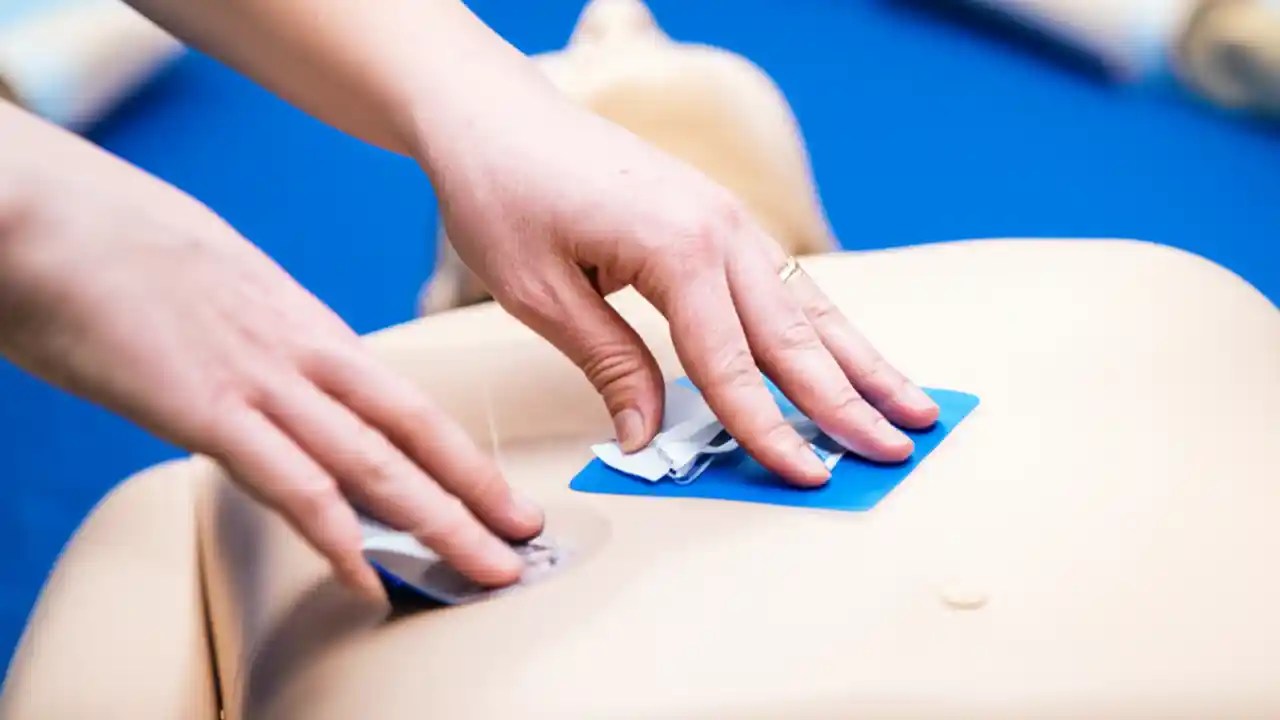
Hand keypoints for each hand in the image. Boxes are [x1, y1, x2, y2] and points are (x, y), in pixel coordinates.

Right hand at [0, 105, 541, 597]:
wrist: (42, 213)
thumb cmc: (114, 241)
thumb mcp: (214, 283)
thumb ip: (256, 334)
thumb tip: (274, 374)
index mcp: (304, 323)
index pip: (404, 399)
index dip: (460, 452)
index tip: (500, 491)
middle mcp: (300, 352)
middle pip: (413, 433)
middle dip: (478, 493)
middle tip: (528, 537)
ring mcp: (259, 381)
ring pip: (374, 464)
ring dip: (439, 523)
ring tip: (487, 568)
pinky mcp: (204, 408)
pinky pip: (290, 485)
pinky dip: (337, 538)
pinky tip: (369, 579)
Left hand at [420, 88, 940, 485]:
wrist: (489, 110)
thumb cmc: (502, 191)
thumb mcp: (539, 292)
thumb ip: (608, 363)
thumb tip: (647, 437)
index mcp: (677, 248)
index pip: (732, 364)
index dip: (768, 428)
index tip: (808, 477)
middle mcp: (720, 229)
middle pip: (794, 333)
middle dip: (848, 399)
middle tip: (898, 450)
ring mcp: (725, 217)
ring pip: (805, 302)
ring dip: (859, 357)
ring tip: (910, 402)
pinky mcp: (715, 216)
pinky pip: (782, 280)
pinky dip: (822, 323)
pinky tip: (848, 350)